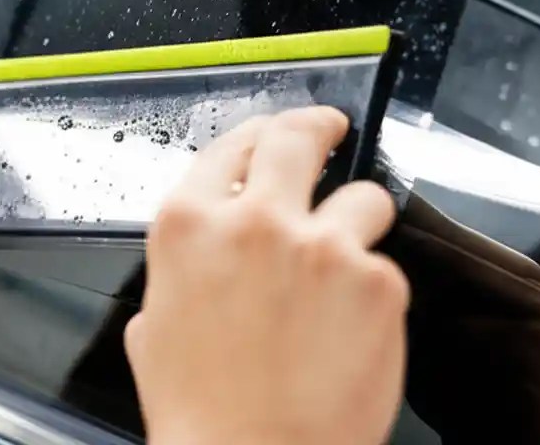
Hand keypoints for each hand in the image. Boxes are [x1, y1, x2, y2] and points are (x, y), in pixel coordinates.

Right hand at [126, 107, 407, 444]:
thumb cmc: (200, 410)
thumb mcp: (154, 324)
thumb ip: (184, 267)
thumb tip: (207, 251)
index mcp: (188, 224)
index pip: (228, 145)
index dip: (256, 135)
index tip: (272, 133)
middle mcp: (254, 220)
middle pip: (295, 137)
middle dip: (316, 128)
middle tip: (328, 130)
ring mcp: (321, 246)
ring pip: (363, 196)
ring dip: (357, 218)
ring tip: (347, 258)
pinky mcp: (377, 283)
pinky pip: (385, 266)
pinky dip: (374, 291)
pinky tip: (352, 328)